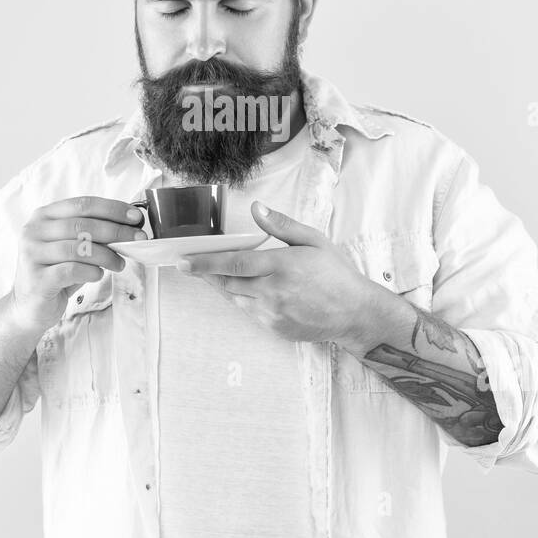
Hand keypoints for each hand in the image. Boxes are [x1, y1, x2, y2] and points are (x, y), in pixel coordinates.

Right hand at [13, 195, 145, 331]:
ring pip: (78, 248)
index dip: (112, 209)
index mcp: (43, 216)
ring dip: (107, 255)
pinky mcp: (36, 279)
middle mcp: (33, 231)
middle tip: (138, 239)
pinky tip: (98, 275)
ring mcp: (31, 254)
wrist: (29, 307)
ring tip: (120, 263)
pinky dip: (91, 272)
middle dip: (116, 231)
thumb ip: (92, 233)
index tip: (135, 217)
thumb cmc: (56, 273)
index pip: (82, 204)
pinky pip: (72, 270)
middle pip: (82, 225)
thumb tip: (130, 225)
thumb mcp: (73, 248)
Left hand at [178, 201, 403, 351]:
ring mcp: (272, 314)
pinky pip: (249, 312)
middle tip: (194, 264)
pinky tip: (253, 290)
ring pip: (235, 299)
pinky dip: (244, 300)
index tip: (182, 261)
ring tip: (224, 274)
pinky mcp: (274, 329)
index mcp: (281, 266)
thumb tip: (256, 209)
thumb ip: (281, 225)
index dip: (204, 263)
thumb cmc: (336, 273)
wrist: (355, 313)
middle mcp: (272, 292)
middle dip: (209, 273)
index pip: (233, 263)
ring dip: (226, 286)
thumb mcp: (313, 240)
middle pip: (227, 282)